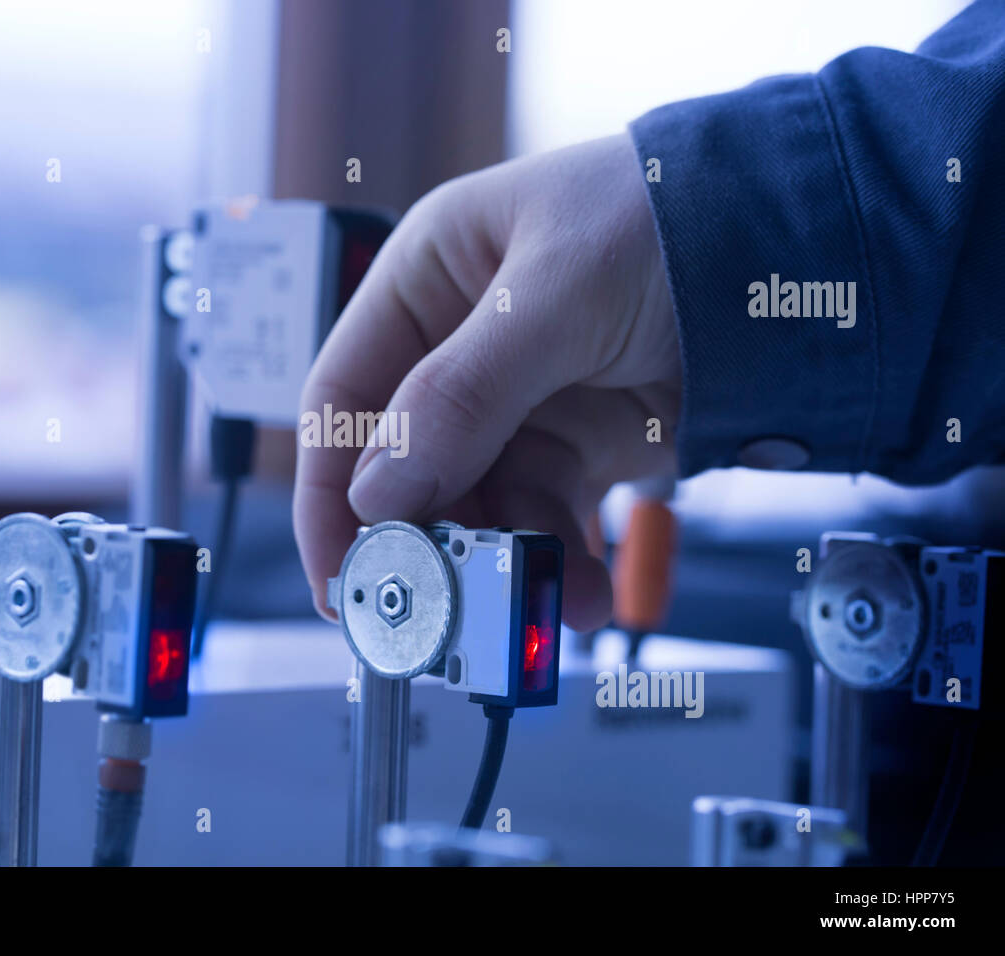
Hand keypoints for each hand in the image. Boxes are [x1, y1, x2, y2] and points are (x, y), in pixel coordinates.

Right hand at [293, 133, 680, 629]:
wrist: (810, 241)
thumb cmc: (677, 216)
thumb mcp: (558, 295)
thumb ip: (462, 395)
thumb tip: (376, 492)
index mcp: (429, 280)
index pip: (346, 396)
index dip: (329, 489)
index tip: (340, 572)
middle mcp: (461, 346)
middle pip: (408, 468)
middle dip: (427, 542)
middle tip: (442, 609)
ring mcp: (521, 402)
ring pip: (479, 507)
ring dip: (502, 564)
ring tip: (538, 606)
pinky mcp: (579, 446)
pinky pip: (544, 519)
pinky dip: (556, 563)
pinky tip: (580, 592)